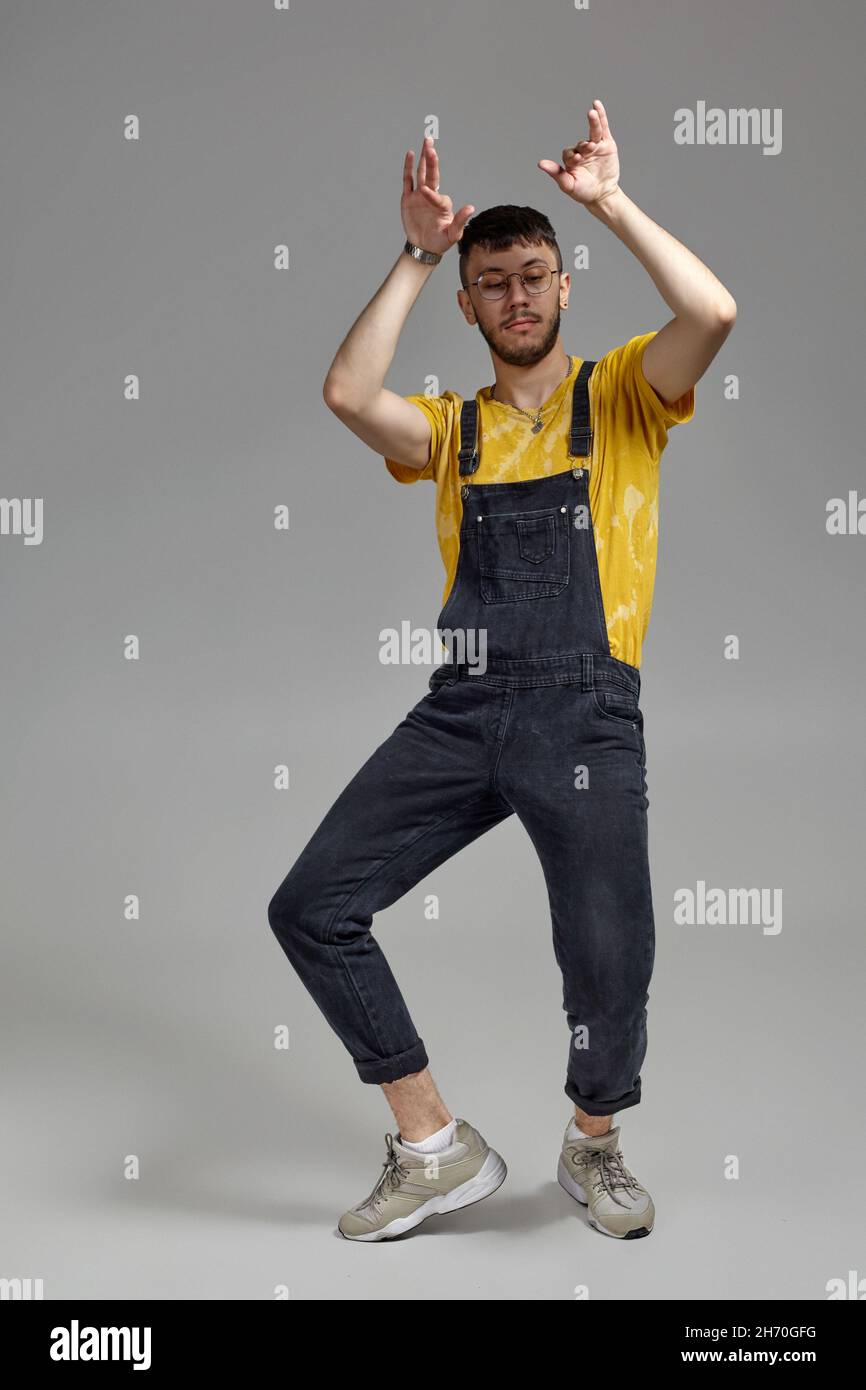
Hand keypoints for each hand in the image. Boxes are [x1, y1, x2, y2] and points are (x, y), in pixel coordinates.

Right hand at [401, 136, 474, 256]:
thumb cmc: (440, 242)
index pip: (437, 194)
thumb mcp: (453, 235)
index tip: (425, 194)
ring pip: (421, 173)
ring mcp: (419, 196)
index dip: (432, 194)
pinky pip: (408, 180)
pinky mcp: (408, 199)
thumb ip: (460, 221)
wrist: (424, 248)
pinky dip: (408, 167)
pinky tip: (410, 154)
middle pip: (432, 174)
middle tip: (430, 143)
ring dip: (423, 158)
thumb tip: (471, 207)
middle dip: (431, 159)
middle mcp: (431, 196)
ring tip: (426, 142)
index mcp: (442, 204)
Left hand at [537, 99, 619, 206]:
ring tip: (591, 114)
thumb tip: (540, 163)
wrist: (603, 195)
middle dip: (584, 146)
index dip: (572, 156)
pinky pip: (603, 128)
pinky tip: (596, 105)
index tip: (576, 160)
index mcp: (571, 160)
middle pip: (581, 143)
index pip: (568, 153)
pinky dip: (601, 116)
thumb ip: (556, 173)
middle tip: (588, 150)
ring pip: (593, 132)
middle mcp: (582, 151)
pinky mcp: (607, 144)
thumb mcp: (569, 185)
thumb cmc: (583, 192)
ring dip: (592, 122)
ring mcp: (595, 146)